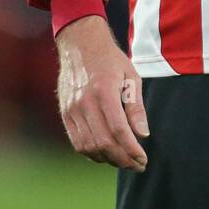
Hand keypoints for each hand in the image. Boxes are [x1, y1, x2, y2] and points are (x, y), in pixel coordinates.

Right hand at [56, 15, 149, 170]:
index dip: (132, 150)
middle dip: (122, 159)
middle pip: (103, 143)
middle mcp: (85, 103)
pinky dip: (92, 153)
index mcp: (104, 91)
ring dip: (108, 159)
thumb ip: (136, 107)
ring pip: (89, 147)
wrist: (80, 44)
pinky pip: (77, 142)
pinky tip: (106, 153)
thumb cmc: (110, 59)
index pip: (118, 130)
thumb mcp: (131, 76)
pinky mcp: (65, 113)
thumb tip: (143, 134)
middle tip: (137, 165)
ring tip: (124, 160)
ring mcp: (72, 109)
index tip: (143, 159)